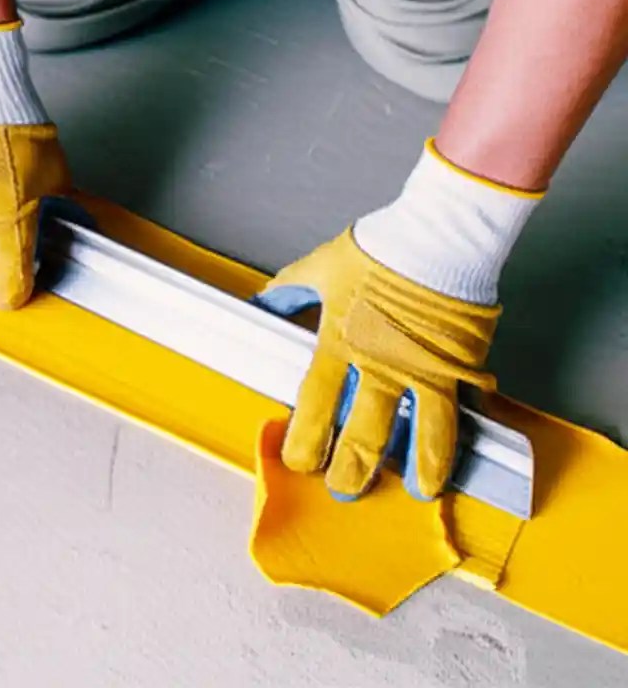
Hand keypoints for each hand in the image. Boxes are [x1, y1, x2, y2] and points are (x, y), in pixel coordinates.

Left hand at [255, 230, 499, 499]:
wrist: (441, 232)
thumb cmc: (381, 247)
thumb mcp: (320, 267)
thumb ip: (289, 291)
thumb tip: (260, 301)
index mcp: (340, 344)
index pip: (316, 407)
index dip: (306, 440)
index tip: (301, 460)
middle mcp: (382, 365)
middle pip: (365, 435)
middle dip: (352, 469)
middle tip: (345, 488)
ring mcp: (426, 370)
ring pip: (423, 434)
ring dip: (420, 467)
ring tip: (418, 490)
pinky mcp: (462, 366)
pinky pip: (461, 410)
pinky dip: (460, 435)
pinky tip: (456, 456)